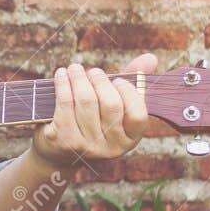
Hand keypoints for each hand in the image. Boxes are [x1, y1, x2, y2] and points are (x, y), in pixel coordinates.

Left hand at [30, 53, 155, 170]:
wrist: (59, 153)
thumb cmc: (93, 122)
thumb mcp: (115, 106)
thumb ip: (133, 83)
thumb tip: (151, 57)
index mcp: (130, 139)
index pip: (138, 114)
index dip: (129, 92)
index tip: (118, 80)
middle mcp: (111, 147)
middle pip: (111, 104)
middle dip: (101, 80)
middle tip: (93, 71)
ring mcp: (88, 146)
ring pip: (87, 101)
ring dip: (79, 78)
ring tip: (75, 69)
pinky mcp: (65, 141)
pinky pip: (65, 103)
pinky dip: (63, 84)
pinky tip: (61, 75)